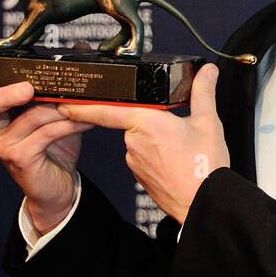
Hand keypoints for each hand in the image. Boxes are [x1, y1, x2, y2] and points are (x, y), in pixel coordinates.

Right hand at [0, 47, 94, 233]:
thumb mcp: (53, 110)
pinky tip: (85, 120)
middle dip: (3, 93)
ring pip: (27, 117)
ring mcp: (4, 145)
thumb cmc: (53, 145)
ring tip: (81, 101)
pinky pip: (45, 134)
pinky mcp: (21, 158)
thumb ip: (57, 84)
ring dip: (58, 107)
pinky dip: (69, 124)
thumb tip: (79, 49)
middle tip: (27, 87)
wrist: (59, 185)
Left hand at [57, 63, 227, 224]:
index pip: (105, 110)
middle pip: (132, 121)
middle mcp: (134, 142)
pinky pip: (142, 156)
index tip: (66, 101)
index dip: (83, 105)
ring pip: (139, 139)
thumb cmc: (203, 168)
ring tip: (182, 147)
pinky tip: (175, 159)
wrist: (203, 204)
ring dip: (155, 139)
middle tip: (176, 128)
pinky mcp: (139, 175)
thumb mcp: (208, 123)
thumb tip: (207, 72)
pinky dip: (156, 154)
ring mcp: (135, 161)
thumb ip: (203, 92)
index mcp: (146, 123)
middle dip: (150, 121)